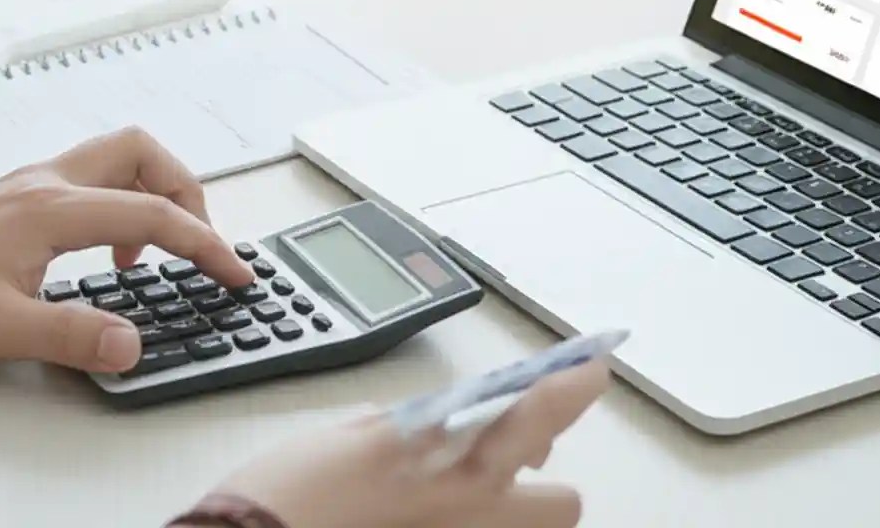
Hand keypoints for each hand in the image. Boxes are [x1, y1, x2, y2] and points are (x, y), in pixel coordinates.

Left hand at [0, 127, 253, 372]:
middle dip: (185, 193)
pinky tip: (113, 256)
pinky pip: (96, 182)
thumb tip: (132, 345)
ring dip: (155, 195)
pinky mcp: (23, 199)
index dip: (204, 244)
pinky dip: (124, 207)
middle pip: (143, 152)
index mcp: (50, 208)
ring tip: (158, 254)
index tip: (235, 273)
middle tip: (199, 243)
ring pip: (119, 158)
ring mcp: (33, 185)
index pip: (152, 212)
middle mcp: (46, 183)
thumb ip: (72, 336)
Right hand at [206, 360, 610, 527]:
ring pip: (527, 525)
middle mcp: (461, 511)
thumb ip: (399, 426)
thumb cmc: (286, 499)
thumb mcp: (345, 440)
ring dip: (510, 505)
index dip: (570, 388)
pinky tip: (424, 509)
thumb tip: (427, 422)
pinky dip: (465, 518)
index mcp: (439, 462)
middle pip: (560, 503)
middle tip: (520, 459)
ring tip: (464, 490)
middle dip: (546, 479)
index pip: (531, 413)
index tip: (593, 367)